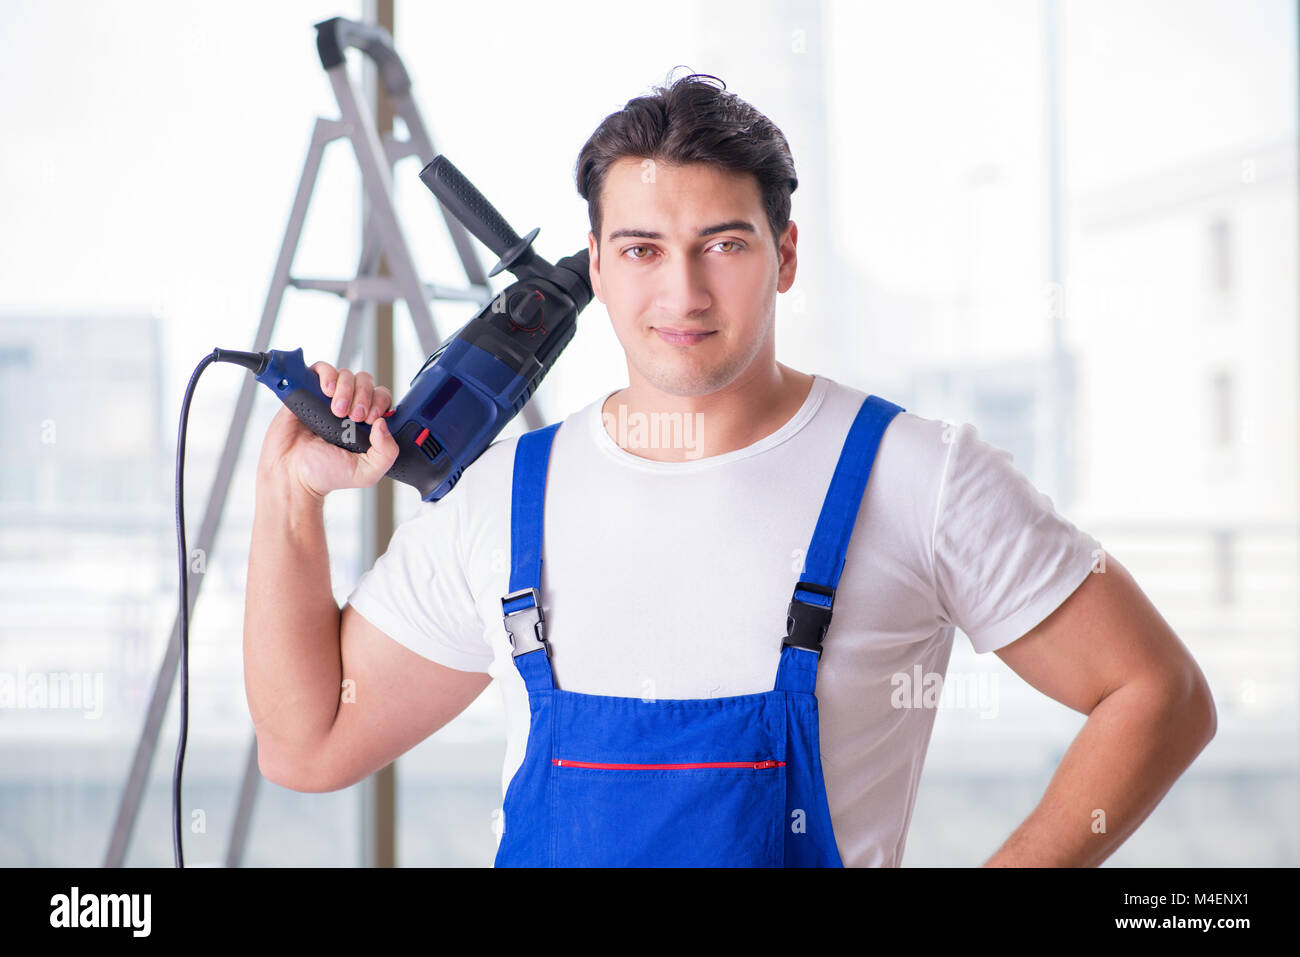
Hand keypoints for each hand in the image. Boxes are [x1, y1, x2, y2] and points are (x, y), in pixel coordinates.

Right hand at [257, 361, 398, 501]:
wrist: (291, 474)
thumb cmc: (325, 474)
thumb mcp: (366, 472)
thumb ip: (386, 453)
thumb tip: (384, 424)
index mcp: (365, 422)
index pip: (382, 397)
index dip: (380, 402)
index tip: (370, 419)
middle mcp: (349, 406)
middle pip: (365, 381)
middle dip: (363, 395)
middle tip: (353, 416)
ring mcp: (328, 398)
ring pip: (346, 374)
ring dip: (346, 388)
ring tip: (336, 410)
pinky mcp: (307, 391)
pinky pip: (321, 369)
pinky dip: (327, 374)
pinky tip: (326, 390)